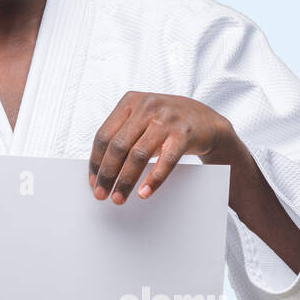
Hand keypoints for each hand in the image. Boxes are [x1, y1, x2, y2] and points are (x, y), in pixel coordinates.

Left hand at [89, 92, 235, 203]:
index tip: (93, 181)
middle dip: (107, 174)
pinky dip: (153, 179)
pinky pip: (165, 160)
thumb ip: (122, 134)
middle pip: (118, 146)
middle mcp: (147, 107)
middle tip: (101, 194)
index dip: (96, 161)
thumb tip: (99, 169)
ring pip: (138, 155)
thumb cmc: (166, 123)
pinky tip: (144, 192)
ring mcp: (166, 119)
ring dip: (126, 180)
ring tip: (119, 198)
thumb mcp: (142, 118)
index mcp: (130, 102)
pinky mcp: (184, 133)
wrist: (206, 120)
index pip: (104, 135)